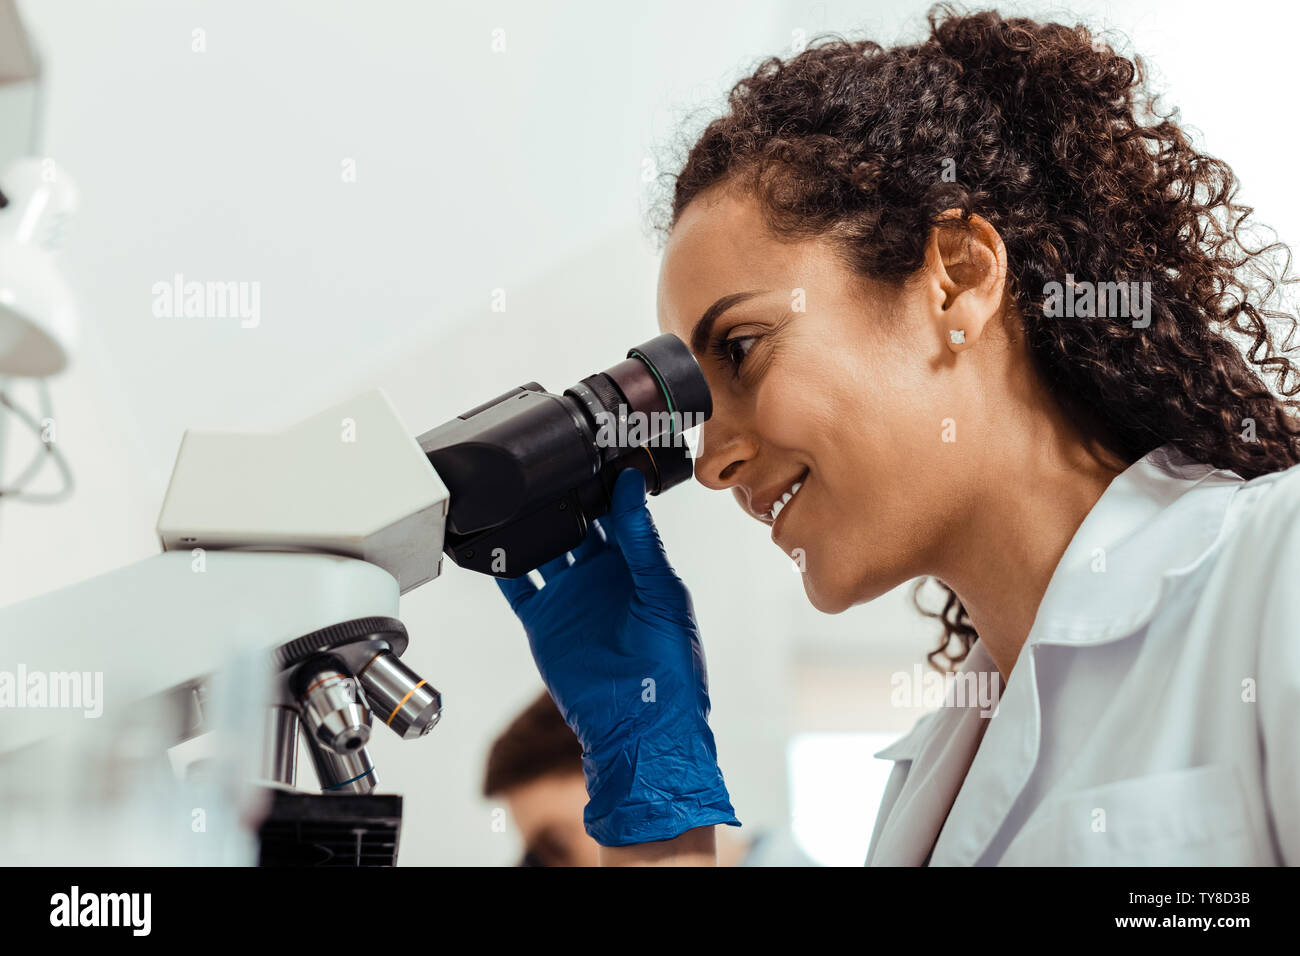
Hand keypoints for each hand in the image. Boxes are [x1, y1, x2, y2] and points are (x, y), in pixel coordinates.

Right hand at [497, 468, 739, 845]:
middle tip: (547, 461)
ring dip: (533, 522)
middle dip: (563, 495)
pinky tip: (492, 538)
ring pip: (545, 547)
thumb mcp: (662, 594)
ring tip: (516, 491)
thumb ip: (641, 541)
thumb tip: (630, 487)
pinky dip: (504, 563)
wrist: (639, 727)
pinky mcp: (544, 621)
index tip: (593, 449)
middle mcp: (602, 576)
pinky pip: (518, 586)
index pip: (617, 512)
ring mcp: (570, 597)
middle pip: (576, 523)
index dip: (605, 483)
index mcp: (638, 566)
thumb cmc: (670, 668)